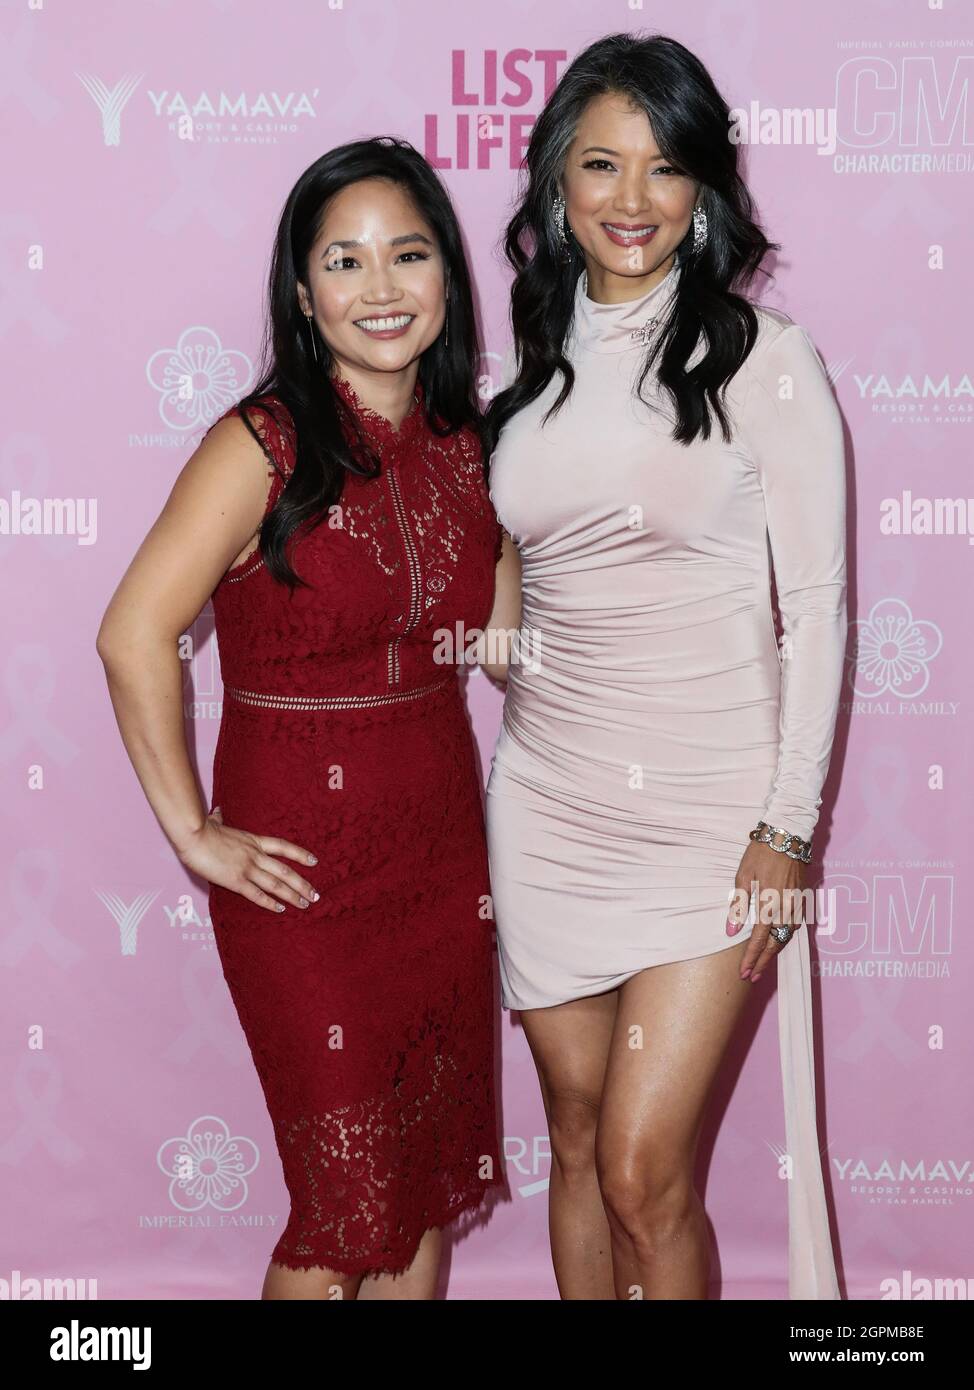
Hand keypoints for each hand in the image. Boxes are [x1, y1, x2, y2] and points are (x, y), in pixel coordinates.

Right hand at [176, 806, 318, 913]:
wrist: (193, 835)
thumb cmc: (201, 829)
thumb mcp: (217, 822)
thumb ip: (221, 819)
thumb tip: (219, 811)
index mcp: (253, 841)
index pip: (283, 847)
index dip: (300, 854)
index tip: (314, 861)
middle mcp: (255, 855)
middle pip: (285, 870)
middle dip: (302, 883)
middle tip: (315, 894)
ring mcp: (247, 868)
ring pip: (276, 884)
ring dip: (293, 895)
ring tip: (306, 904)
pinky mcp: (236, 881)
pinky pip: (257, 894)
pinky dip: (270, 903)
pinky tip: (281, 909)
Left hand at [727, 840, 805, 983]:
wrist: (788, 835)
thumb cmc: (761, 853)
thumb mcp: (743, 876)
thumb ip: (738, 906)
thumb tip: (731, 931)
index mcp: (770, 904)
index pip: (759, 940)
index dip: (751, 958)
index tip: (744, 973)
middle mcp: (787, 908)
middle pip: (776, 943)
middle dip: (764, 962)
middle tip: (751, 977)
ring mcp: (797, 904)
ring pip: (787, 936)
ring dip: (775, 951)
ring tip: (762, 963)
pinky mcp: (803, 899)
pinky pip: (794, 925)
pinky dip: (785, 937)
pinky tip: (777, 941)